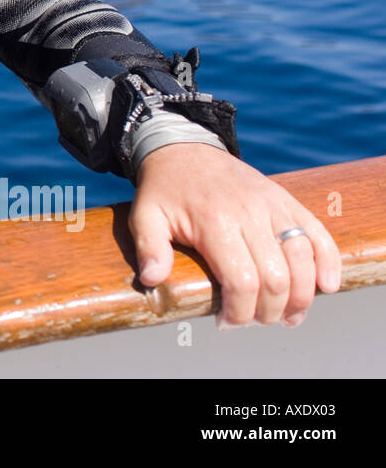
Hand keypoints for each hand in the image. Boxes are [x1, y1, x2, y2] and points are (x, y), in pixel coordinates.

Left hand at [129, 142, 340, 327]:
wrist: (184, 148)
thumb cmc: (164, 189)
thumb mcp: (144, 215)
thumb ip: (149, 247)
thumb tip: (153, 279)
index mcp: (214, 221)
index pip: (242, 281)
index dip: (240, 311)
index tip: (227, 323)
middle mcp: (250, 213)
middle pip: (276, 277)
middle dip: (269, 310)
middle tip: (256, 321)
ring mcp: (273, 205)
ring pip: (302, 259)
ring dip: (301, 296)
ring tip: (288, 316)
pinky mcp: (286, 201)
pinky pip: (317, 233)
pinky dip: (328, 261)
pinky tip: (327, 285)